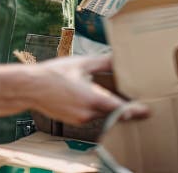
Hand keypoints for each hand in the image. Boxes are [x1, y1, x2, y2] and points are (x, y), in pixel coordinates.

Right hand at [26, 54, 148, 125]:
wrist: (30, 87)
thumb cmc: (55, 73)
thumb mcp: (82, 63)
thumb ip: (104, 62)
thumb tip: (119, 57)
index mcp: (93, 99)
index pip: (120, 109)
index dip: (135, 110)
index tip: (147, 110)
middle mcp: (88, 113)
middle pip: (113, 114)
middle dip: (122, 108)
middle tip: (133, 100)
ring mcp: (80, 119)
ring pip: (102, 115)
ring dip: (108, 108)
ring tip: (112, 95)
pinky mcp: (73, 120)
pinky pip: (91, 116)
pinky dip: (96, 109)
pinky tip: (93, 97)